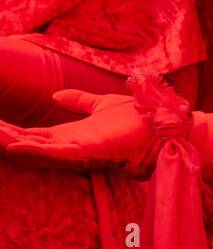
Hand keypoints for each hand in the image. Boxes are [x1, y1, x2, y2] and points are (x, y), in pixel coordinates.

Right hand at [0, 89, 154, 173]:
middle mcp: (73, 145)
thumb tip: (55, 96)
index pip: (36, 135)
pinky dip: (36, 150)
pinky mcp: (91, 152)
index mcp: (73, 134)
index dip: (14, 131)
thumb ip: (79, 101)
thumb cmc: (137, 117)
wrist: (162, 123)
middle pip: (31, 143)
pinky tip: (16, 146)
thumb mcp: (101, 104)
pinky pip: (58, 152)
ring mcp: (80, 150)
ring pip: (39, 149)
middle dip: (6, 138)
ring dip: (14, 143)